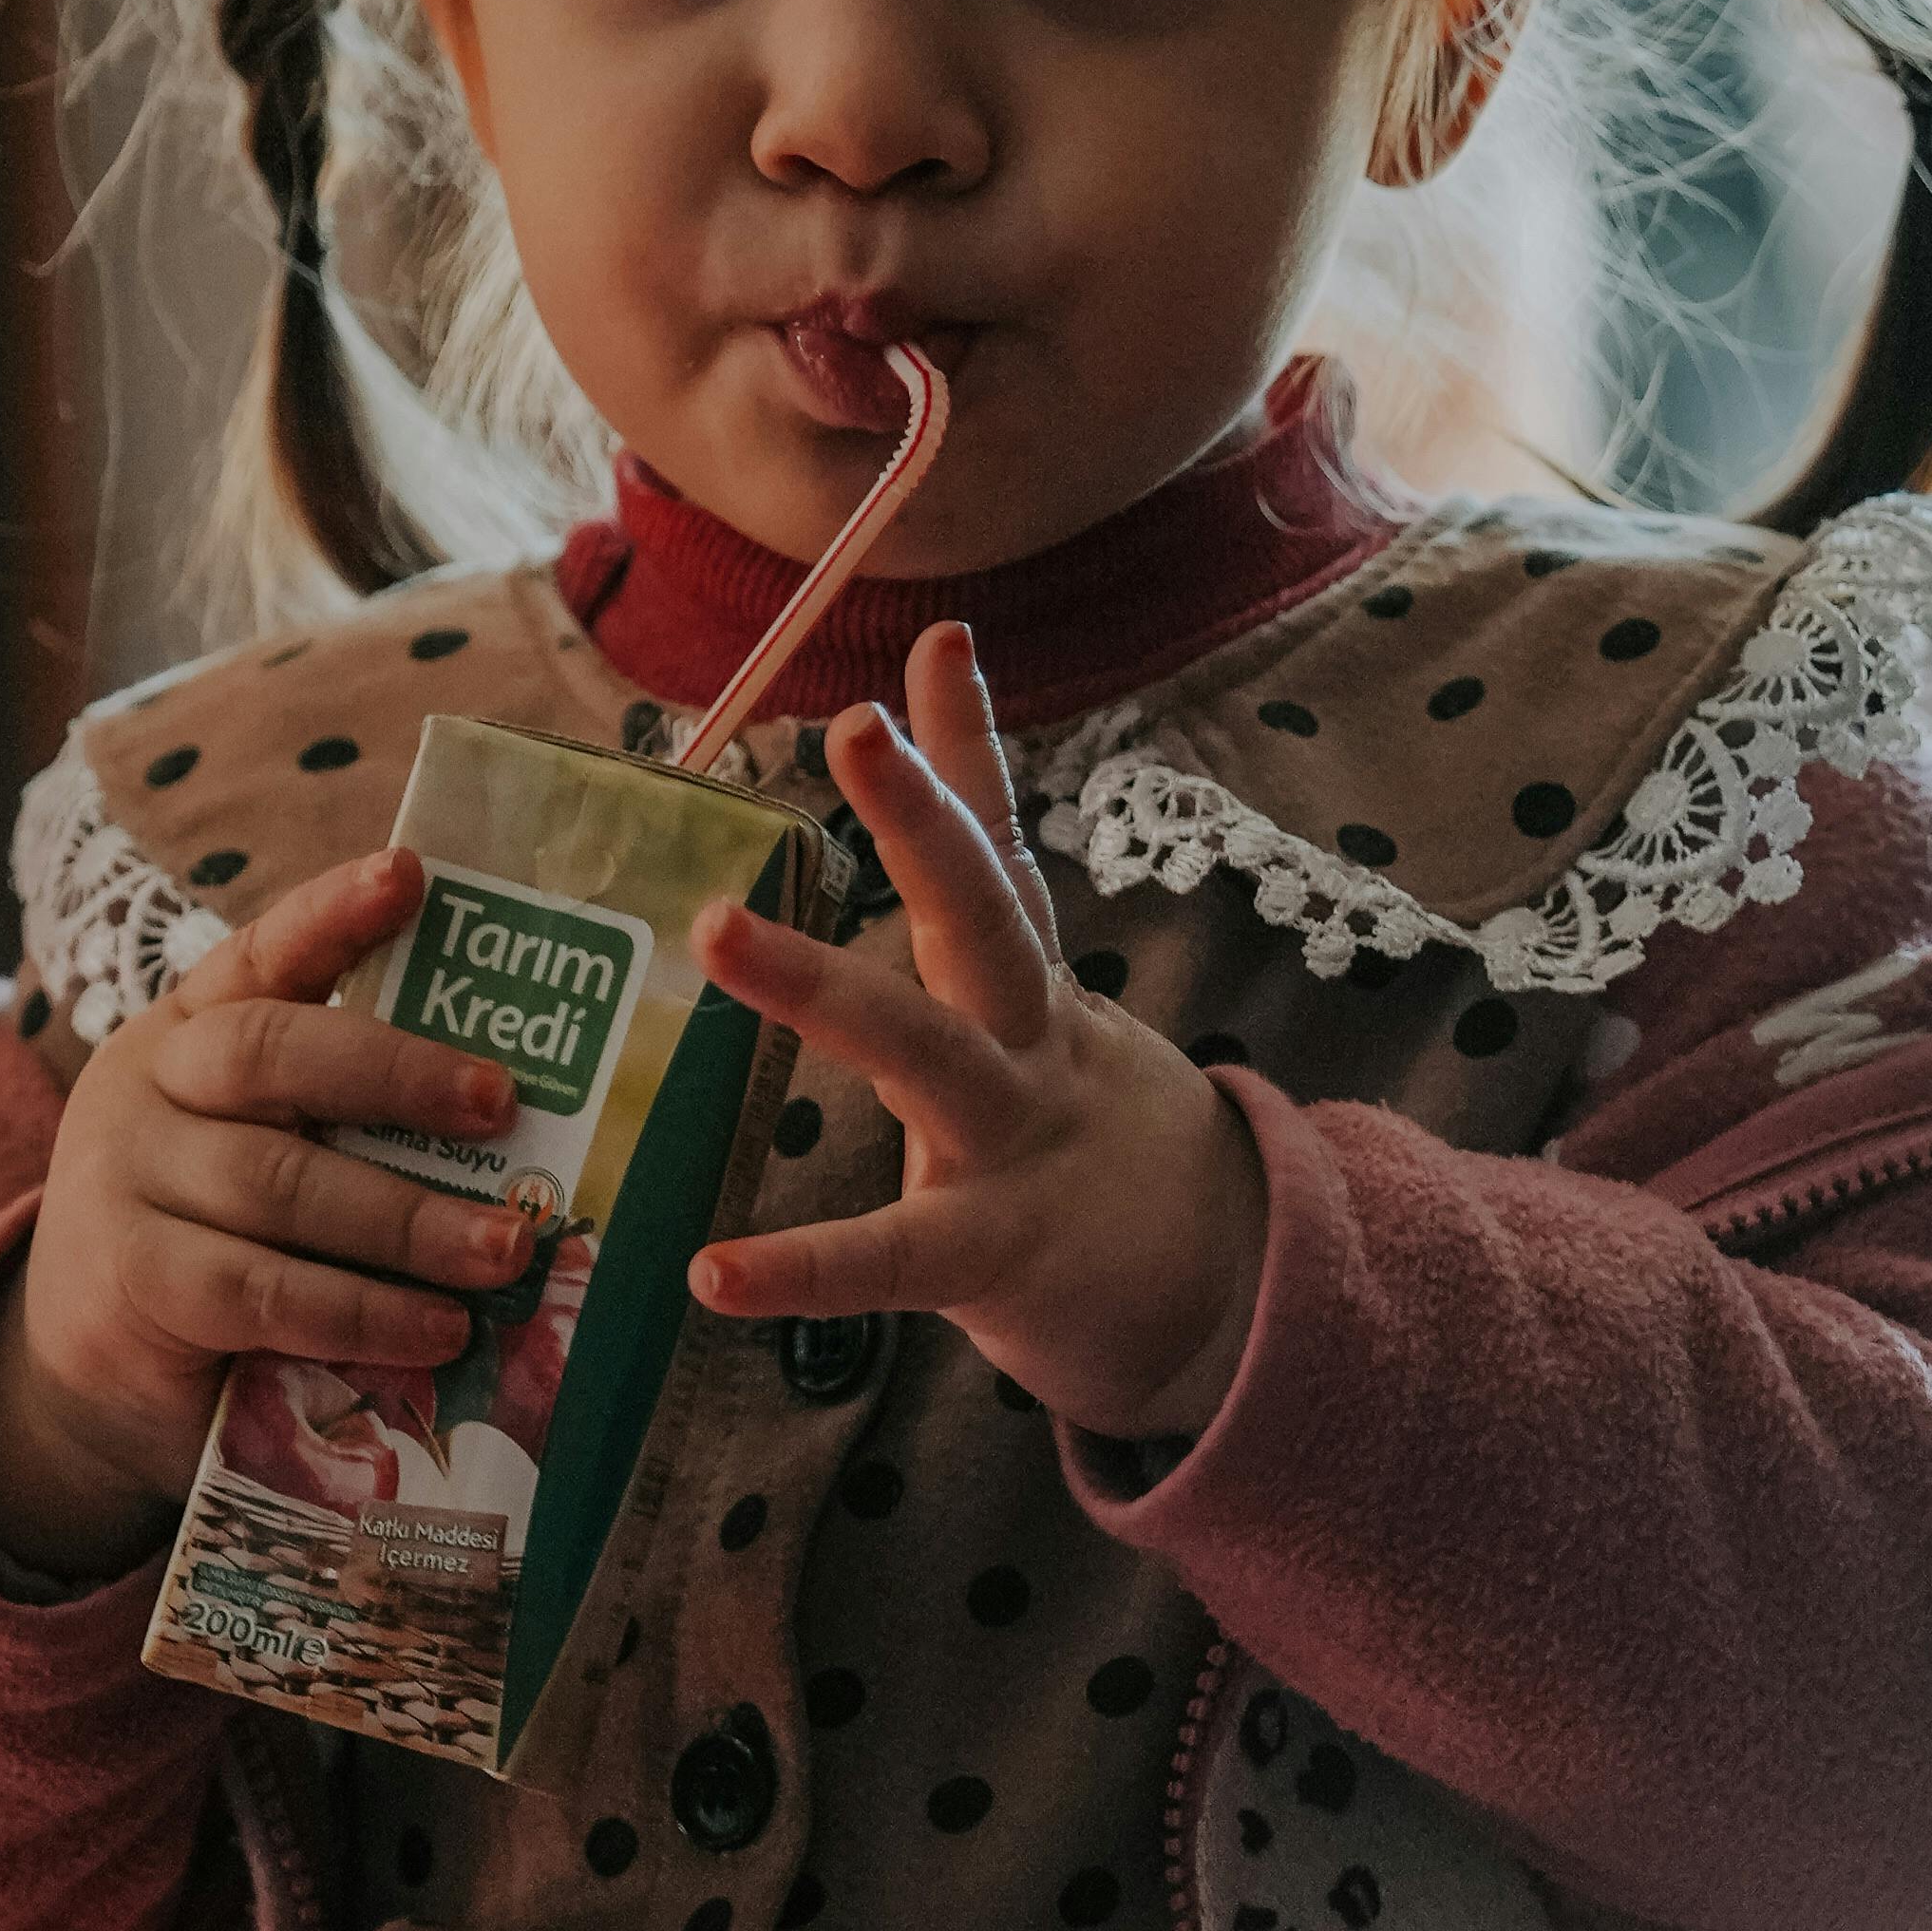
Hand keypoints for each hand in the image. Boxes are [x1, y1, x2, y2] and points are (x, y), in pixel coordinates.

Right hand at [0, 846, 545, 1576]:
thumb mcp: (259, 1145)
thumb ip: (344, 1118)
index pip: (263, 952)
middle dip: (396, 1074)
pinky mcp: (138, 1283)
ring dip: (407, 1220)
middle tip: (501, 1103)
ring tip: (504, 1249)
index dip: (333, 913)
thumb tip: (521, 1126)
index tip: (411, 876)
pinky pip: (264, 1290)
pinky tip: (437, 1330)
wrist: (92, 1359)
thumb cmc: (218, 1234)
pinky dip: (362, 1311)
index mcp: (190, 1028)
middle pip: (270, 1055)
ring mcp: (129, 1181)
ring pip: (280, 1182)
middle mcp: (150, 1085)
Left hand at [684, 627, 1267, 1446]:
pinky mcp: (992, 1249)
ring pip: (923, 1049)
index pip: (999, 851)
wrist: (1219, 1291)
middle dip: (923, 817)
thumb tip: (947, 760)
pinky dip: (801, 1267)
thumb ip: (985, 895)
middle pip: (983, 913)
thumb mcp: (1044, 1010)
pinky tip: (712, 1272)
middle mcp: (1029, 1042)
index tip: (940, 639)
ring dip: (818, 984)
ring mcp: (1014, 1139)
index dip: (969, 748)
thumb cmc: (1085, 1137)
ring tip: (715, 929)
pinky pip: (888, 1256)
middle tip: (856, 727)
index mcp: (1029, 989)